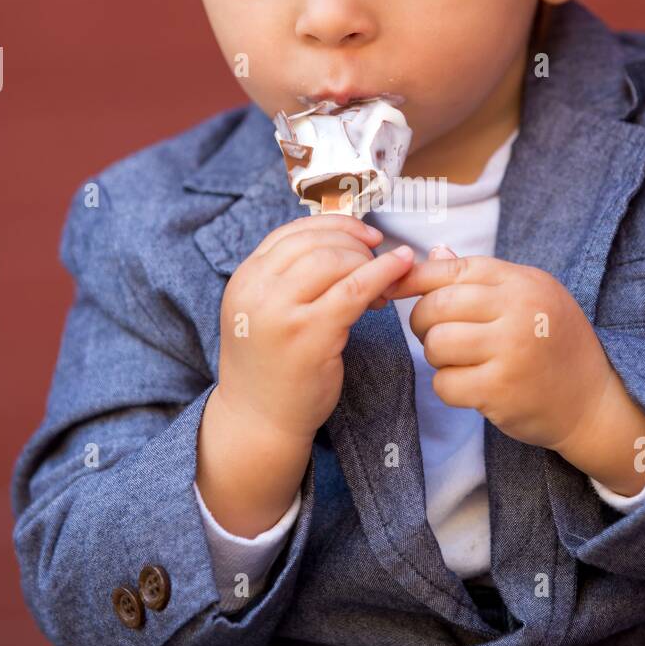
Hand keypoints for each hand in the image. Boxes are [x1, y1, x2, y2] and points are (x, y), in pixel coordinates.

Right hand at [216, 214, 412, 444]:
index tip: (363, 234)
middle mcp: (256, 291)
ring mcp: (280, 313)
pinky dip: (383, 274)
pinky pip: (354, 289)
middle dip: (355, 243)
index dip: (335, 225)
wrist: (258, 420)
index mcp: (245, 279)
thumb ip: (290, 278)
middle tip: (377, 260)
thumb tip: (345, 243)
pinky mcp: (309, 335)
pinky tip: (400, 272)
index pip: (292, 232)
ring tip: (384, 281)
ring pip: (335, 260)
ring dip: (368, 261)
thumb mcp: (265, 312)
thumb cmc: (272, 365)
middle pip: (316, 242)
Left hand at [382, 248, 644, 476]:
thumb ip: (483, 279)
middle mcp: (518, 310)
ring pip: (436, 345)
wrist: (594, 401)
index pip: (452, 270)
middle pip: (436, 306)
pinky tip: (472, 387)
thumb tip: (433, 253)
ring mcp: (510, 350)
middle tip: (435, 335)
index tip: (396, 288)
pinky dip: (449, 387)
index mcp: (522, 282)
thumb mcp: (532, 297)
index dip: (415, 278)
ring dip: (437, 357)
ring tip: (460, 362)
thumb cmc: (556, 345)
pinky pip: (445, 383)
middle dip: (423, 323)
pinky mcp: (500, 390)